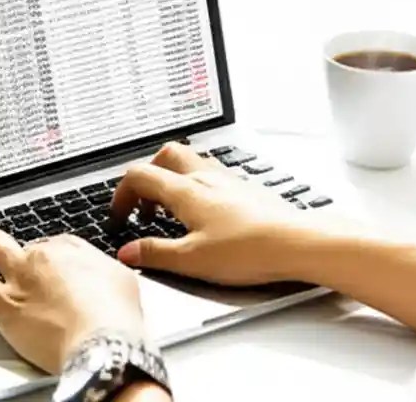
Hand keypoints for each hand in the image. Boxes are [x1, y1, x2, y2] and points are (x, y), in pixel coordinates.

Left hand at [0, 230, 145, 372]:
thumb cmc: (116, 317)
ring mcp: (19, 277)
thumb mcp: (121, 281)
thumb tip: (100, 271)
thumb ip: (103, 272)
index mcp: (72, 250)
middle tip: (7, 244)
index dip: (50, 257)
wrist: (100, 339)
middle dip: (15, 243)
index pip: (54, 245)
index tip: (49, 266)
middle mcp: (42, 258)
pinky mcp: (2, 302)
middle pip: (24, 243)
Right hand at [112, 142, 320, 285]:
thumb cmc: (249, 250)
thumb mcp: (192, 260)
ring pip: (190, 162)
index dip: (121, 194)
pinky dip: (197, 189)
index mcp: (186, 191)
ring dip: (173, 180)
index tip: (119, 215)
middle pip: (165, 155)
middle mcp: (205, 177)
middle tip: (144, 206)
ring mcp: (228, 180)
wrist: (297, 243)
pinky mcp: (246, 189)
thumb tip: (128, 251)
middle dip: (147, 176)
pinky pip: (212, 176)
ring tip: (173, 211)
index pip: (140, 175)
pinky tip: (205, 215)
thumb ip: (155, 253)